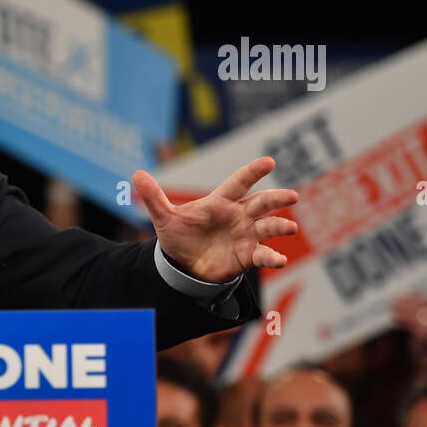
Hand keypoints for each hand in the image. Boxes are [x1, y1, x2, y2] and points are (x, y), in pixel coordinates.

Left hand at [134, 156, 298, 282]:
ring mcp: (246, 235)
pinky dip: (272, 257)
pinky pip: (263, 255)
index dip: (252, 172)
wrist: (183, 264)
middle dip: (276, 198)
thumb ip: (154, 197)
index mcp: (220, 202)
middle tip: (291, 196)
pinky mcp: (248, 255)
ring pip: (268, 227)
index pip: (239, 183)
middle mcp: (238, 215)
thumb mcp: (164, 217)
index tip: (268, 162)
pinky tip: (279, 260)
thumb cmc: (179, 235)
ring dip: (280, 226)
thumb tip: (136, 175)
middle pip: (261, 203)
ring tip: (289, 227)